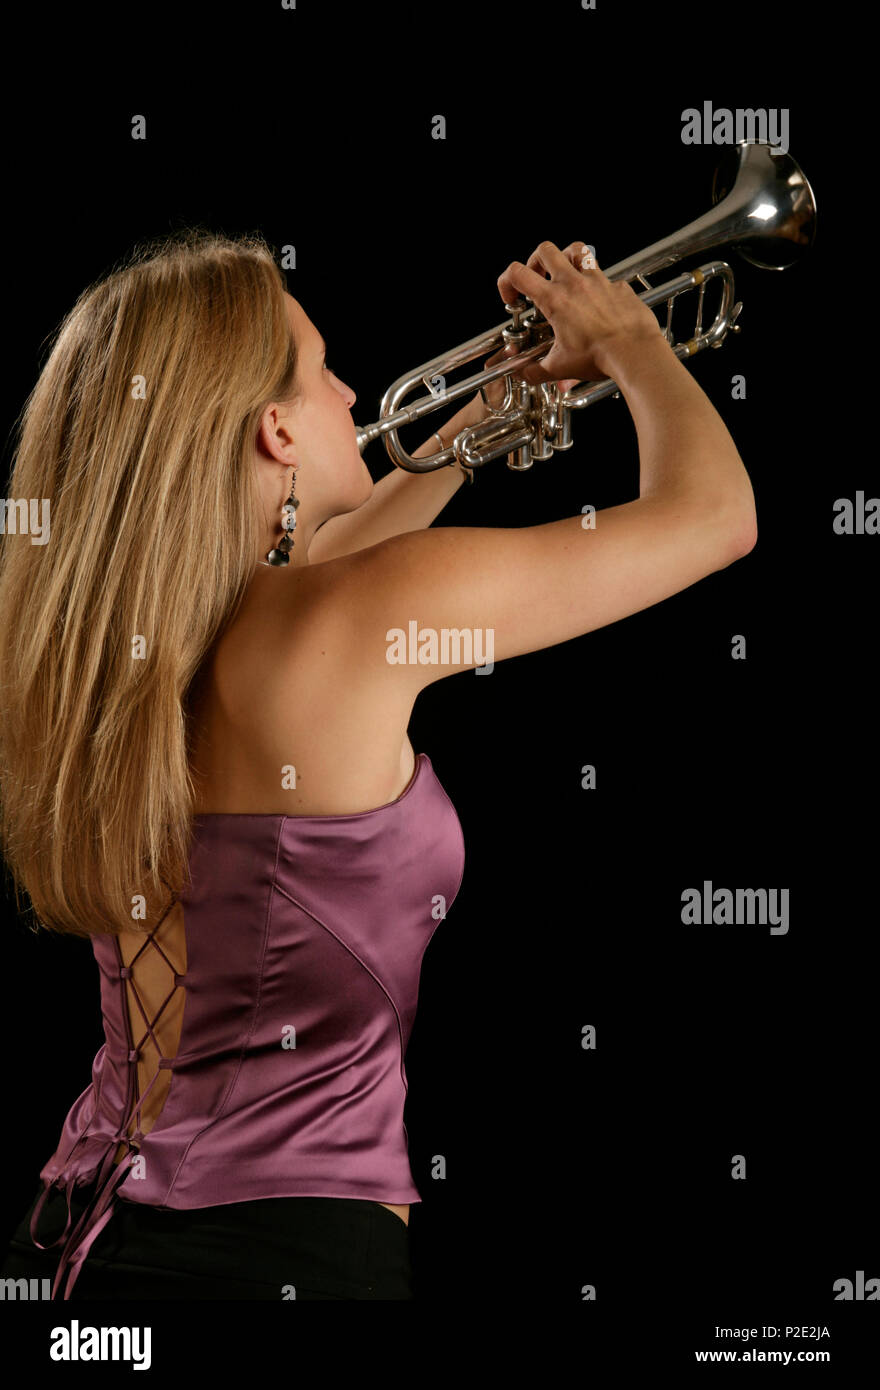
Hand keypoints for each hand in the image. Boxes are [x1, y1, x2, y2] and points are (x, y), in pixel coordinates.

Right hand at [495, 240, 664, 384]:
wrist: (634, 352)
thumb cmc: (600, 356)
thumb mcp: (560, 367)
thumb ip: (535, 371)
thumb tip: (525, 374)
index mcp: (554, 299)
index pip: (517, 273)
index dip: (507, 282)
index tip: (512, 297)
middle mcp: (574, 283)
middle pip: (545, 250)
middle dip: (535, 261)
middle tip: (537, 278)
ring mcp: (598, 280)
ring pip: (577, 250)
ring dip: (566, 258)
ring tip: (565, 274)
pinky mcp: (617, 286)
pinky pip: (605, 276)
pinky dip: (597, 285)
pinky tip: (597, 301)